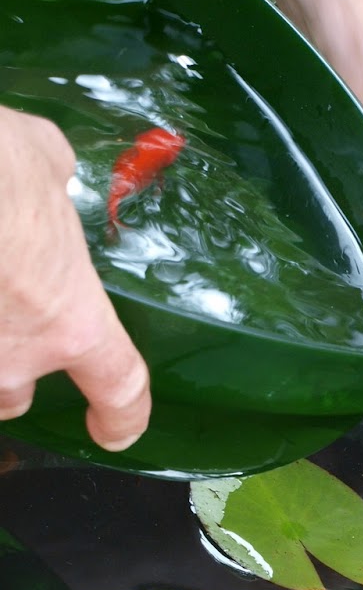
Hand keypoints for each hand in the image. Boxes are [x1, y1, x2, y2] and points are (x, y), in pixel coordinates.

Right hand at [0, 106, 149, 450]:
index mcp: (72, 321)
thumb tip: (46, 167)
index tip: (114, 431)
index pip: (119, 388)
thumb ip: (51, 176)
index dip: (123, 415)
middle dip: (10, 377)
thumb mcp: (42, 157)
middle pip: (14, 399)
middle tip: (4, 336)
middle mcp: (12, 357)